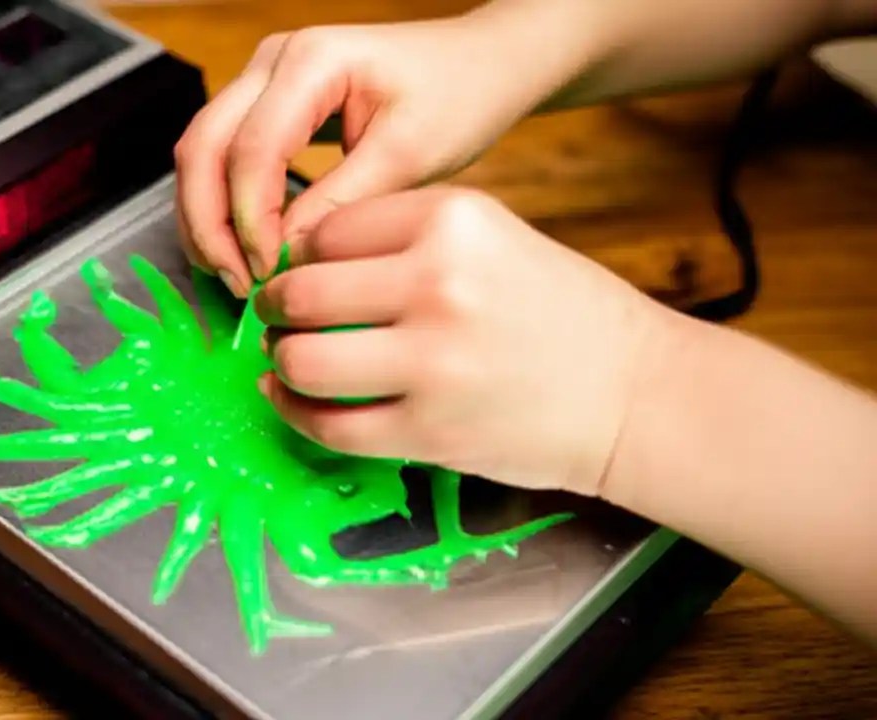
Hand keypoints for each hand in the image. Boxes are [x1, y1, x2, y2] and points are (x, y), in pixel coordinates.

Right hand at [173, 8, 587, 296]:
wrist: (479, 66)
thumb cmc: (458, 96)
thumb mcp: (409, 156)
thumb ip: (342, 203)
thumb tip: (286, 260)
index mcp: (311, 61)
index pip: (251, 149)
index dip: (250, 220)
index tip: (270, 275)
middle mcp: (274, 61)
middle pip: (203, 146)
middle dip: (209, 223)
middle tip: (237, 284)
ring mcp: (264, 81)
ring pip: (200, 154)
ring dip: (206, 219)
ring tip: (234, 278)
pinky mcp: (268, 107)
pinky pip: (222, 158)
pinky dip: (222, 209)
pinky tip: (240, 253)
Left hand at [254, 187, 669, 495]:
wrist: (636, 394)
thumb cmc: (560, 313)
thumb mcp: (492, 238)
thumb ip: (403, 237)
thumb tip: (301, 257)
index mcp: (453, 220)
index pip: (328, 229)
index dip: (299, 254)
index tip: (295, 269)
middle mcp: (438, 284)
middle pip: (303, 293)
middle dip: (275, 307)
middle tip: (275, 315)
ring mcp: (433, 364)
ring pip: (303, 362)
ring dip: (281, 362)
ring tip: (287, 359)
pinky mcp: (430, 433)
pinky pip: (330, 426)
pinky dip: (297, 415)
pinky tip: (294, 401)